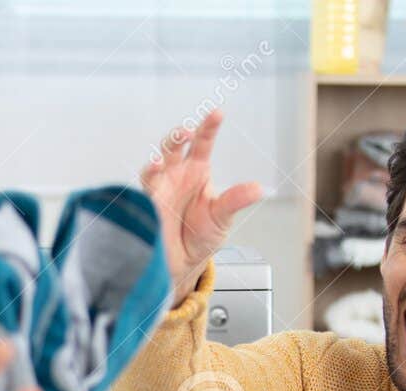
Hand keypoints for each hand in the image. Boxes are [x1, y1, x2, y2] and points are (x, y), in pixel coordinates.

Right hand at [140, 111, 263, 302]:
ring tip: (162, 159)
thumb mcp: (223, 216)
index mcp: (197, 170)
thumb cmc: (201, 235)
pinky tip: (154, 169)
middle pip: (174, 145)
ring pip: (156, 163)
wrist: (183, 261)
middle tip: (187, 132)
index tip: (217, 113)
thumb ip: (236, 200)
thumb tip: (259, 189)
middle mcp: (176, 173)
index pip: (203, 142)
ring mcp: (160, 186)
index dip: (209, 127)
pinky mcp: (148, 202)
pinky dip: (149, 175)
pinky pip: (145, 186)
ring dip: (159, 157)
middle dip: (179, 136)